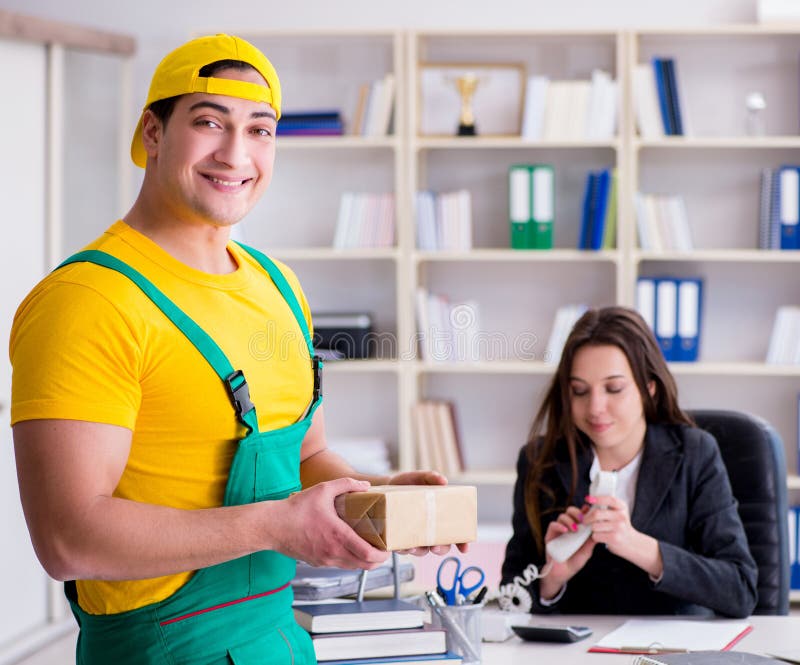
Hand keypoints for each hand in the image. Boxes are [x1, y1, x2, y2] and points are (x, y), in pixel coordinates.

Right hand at [270, 478, 389, 569]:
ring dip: (364, 561)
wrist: (271, 526)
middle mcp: (333, 552)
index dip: (383, 554)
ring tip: (370, 547)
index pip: (368, 554)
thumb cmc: (295, 509)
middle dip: (378, 560)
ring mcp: (325, 560)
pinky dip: (350, 560)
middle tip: (383, 548)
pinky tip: (350, 547)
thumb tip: (365, 485)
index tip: (389, 547)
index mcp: (338, 536)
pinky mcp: (317, 562)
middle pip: (365, 566)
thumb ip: (346, 484)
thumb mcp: (323, 490)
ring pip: (353, 567)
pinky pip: (340, 565)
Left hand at [386, 470, 468, 555]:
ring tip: (413, 547)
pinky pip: (403, 549)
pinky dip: (403, 549)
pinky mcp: (400, 537)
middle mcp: (431, 529)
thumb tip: (443, 481)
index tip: (464, 548)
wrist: (387, 485)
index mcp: (441, 517)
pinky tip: (401, 545)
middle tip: (436, 547)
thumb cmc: (409, 483)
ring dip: (419, 551)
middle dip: (441, 549)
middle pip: (442, 546)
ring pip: (422, 551)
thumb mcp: (421, 478)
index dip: (462, 542)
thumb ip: (431, 477)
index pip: (457, 533)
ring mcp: (416, 535)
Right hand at [540, 505, 594, 598]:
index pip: (580, 514)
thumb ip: (591, 540)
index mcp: (577, 529)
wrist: (563, 573)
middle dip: (577, 512)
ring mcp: (558, 530)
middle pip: (570, 511)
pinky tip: (565, 531)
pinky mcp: (550, 535)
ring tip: (575, 529)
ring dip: (569, 520)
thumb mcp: (586, 551)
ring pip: (562, 516)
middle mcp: (567, 527)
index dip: (585, 510)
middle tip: (583, 519)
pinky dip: (559, 525)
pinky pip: (553, 525)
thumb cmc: (575, 561)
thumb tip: (599, 529)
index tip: (590, 510)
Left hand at [583, 494, 637, 554]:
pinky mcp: (615, 538)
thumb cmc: (619, 525)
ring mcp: (619, 527)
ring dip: (592, 529)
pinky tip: (600, 536)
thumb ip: (605, 507)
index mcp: (622, 507)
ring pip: (594, 526)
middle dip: (587, 517)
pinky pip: (596, 535)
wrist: (631, 542)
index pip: (609, 499)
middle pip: (597, 514)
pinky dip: (595, 536)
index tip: (588, 499)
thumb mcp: (617, 513)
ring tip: (596, 529)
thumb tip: (586, 505)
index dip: (597, 498)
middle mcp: (621, 516)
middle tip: (584, 520)